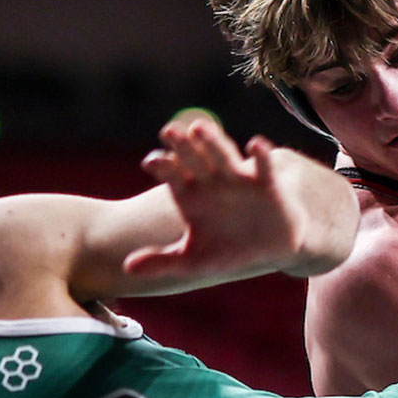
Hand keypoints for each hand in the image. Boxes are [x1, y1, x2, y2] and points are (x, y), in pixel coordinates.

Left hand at [131, 112, 356, 280]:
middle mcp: (212, 181)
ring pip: (223, 155)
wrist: (271, 248)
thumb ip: (162, 261)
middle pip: (193, 159)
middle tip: (169, 131)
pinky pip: (263, 166)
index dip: (162, 166)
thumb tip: (127, 268)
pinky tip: (254, 146)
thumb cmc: (229, 249)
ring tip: (199, 129)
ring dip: (213, 142)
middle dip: (182, 146)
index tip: (152, 162)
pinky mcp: (266, 183)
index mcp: (191, 195)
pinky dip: (260, 155)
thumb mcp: (194, 261)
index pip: (172, 175)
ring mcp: (238, 179)